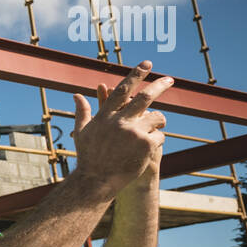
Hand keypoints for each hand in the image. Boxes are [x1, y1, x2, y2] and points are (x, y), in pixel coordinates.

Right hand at [71, 61, 170, 198]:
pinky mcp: (146, 145)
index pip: (122, 89)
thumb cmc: (88, 157)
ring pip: (157, 118)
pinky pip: (160, 136)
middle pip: (145, 97)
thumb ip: (82, 111)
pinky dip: (157, 141)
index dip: (135, 75)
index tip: (146, 64)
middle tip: (170, 80)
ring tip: (152, 131)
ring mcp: (134, 133)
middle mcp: (120, 121)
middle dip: (160, 85)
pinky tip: (146, 150)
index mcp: (105, 116)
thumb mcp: (82, 132)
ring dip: (158, 122)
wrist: (97, 181)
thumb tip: (77, 95)